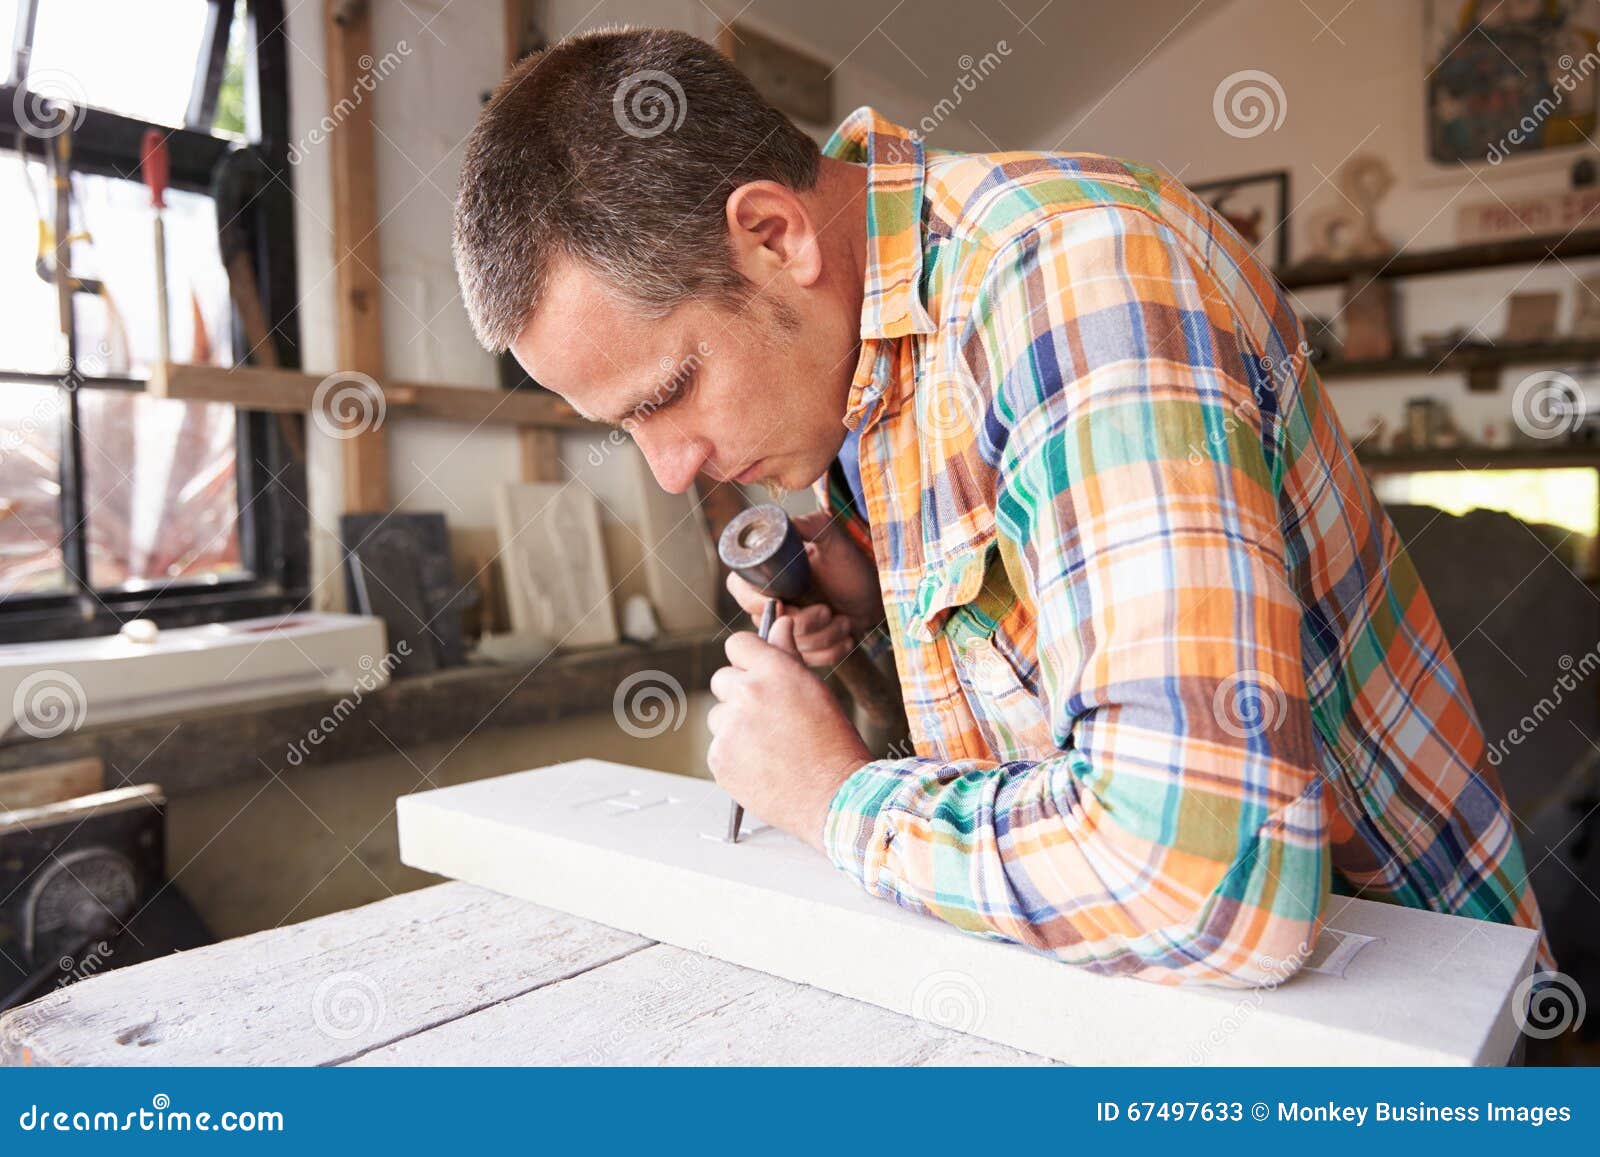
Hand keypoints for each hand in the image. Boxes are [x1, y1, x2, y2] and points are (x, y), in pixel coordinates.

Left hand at [706, 616, 870, 849]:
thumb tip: (780, 623)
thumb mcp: (816, 691)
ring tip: (769, 747)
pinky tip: (763, 766)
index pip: (737, 644)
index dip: (747, 658)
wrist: (836, 796)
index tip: (755, 671)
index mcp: (774, 671)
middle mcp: (747, 693)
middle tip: (769, 718)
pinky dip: (734, 756)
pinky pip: (718, 747)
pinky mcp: (720, 758)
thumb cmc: (834, 743)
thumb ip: (788, 656)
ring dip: (735, 727)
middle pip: (722, 679)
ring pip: (718, 716)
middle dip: (739, 694)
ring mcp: (730, 727)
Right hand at [725, 509, 882, 667]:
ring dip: (825, 634)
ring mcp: (787, 629)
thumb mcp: (831, 539)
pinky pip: (811, 660)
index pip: (740, 590)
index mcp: (768, 576)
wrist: (877, 592)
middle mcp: (770, 604)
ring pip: (792, 646)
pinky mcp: (805, 650)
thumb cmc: (852, 564)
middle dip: (805, 623)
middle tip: (828, 609)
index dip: (758, 603)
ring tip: (844, 618)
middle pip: (768, 626)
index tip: (787, 602)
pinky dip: (833, 649)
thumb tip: (784, 522)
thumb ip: (807, 526)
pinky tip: (846, 632)